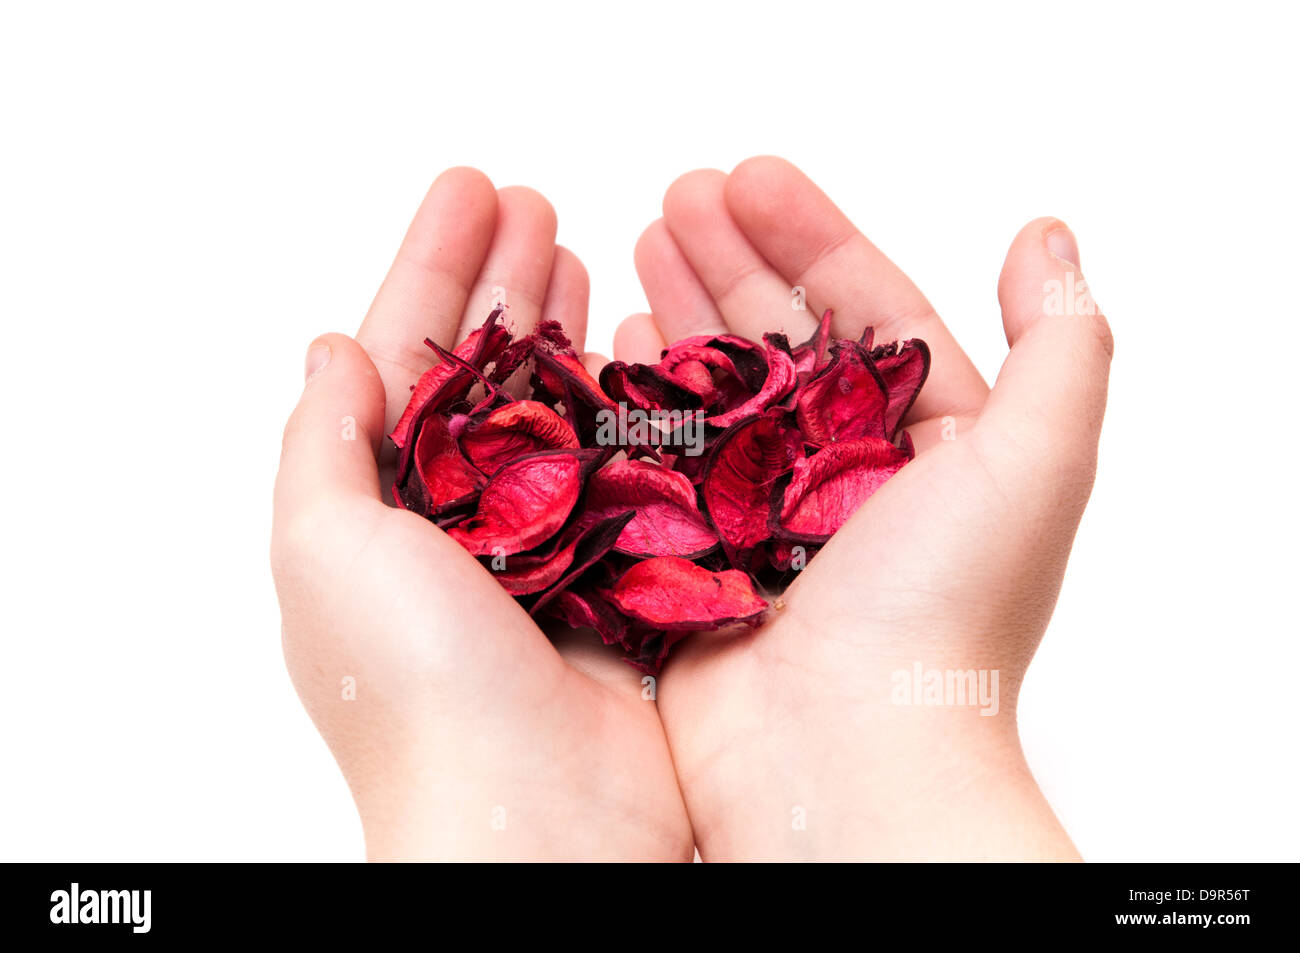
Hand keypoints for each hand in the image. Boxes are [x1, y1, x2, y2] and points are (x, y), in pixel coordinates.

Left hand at [272, 169, 691, 860]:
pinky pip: (621, 461)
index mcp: (378, 503)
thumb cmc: (413, 687)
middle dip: (504, 280)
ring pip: (556, 405)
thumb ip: (322, 442)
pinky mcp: (613, 568)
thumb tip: (328, 348)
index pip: (403, 352)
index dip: (433, 264)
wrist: (533, 816)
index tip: (472, 185)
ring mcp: (542, 541)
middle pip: (484, 367)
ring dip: (565, 326)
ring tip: (586, 249)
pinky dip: (628, 401)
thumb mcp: (326, 549)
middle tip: (536, 199)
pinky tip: (639, 348)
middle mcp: (458, 517)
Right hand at [615, 158, 1111, 859]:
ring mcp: (761, 515)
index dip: (809, 237)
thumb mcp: (1033, 462)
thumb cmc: (943, 616)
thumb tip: (1047, 236)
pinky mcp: (696, 554)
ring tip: (636, 244)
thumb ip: (1061, 341)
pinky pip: (660, 456)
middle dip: (730, 260)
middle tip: (676, 194)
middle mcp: (839, 475)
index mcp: (922, 444)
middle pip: (778, 339)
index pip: (864, 311)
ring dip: (680, 313)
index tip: (748, 176)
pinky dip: (637, 398)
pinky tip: (613, 344)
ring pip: (715, 390)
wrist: (844, 760)